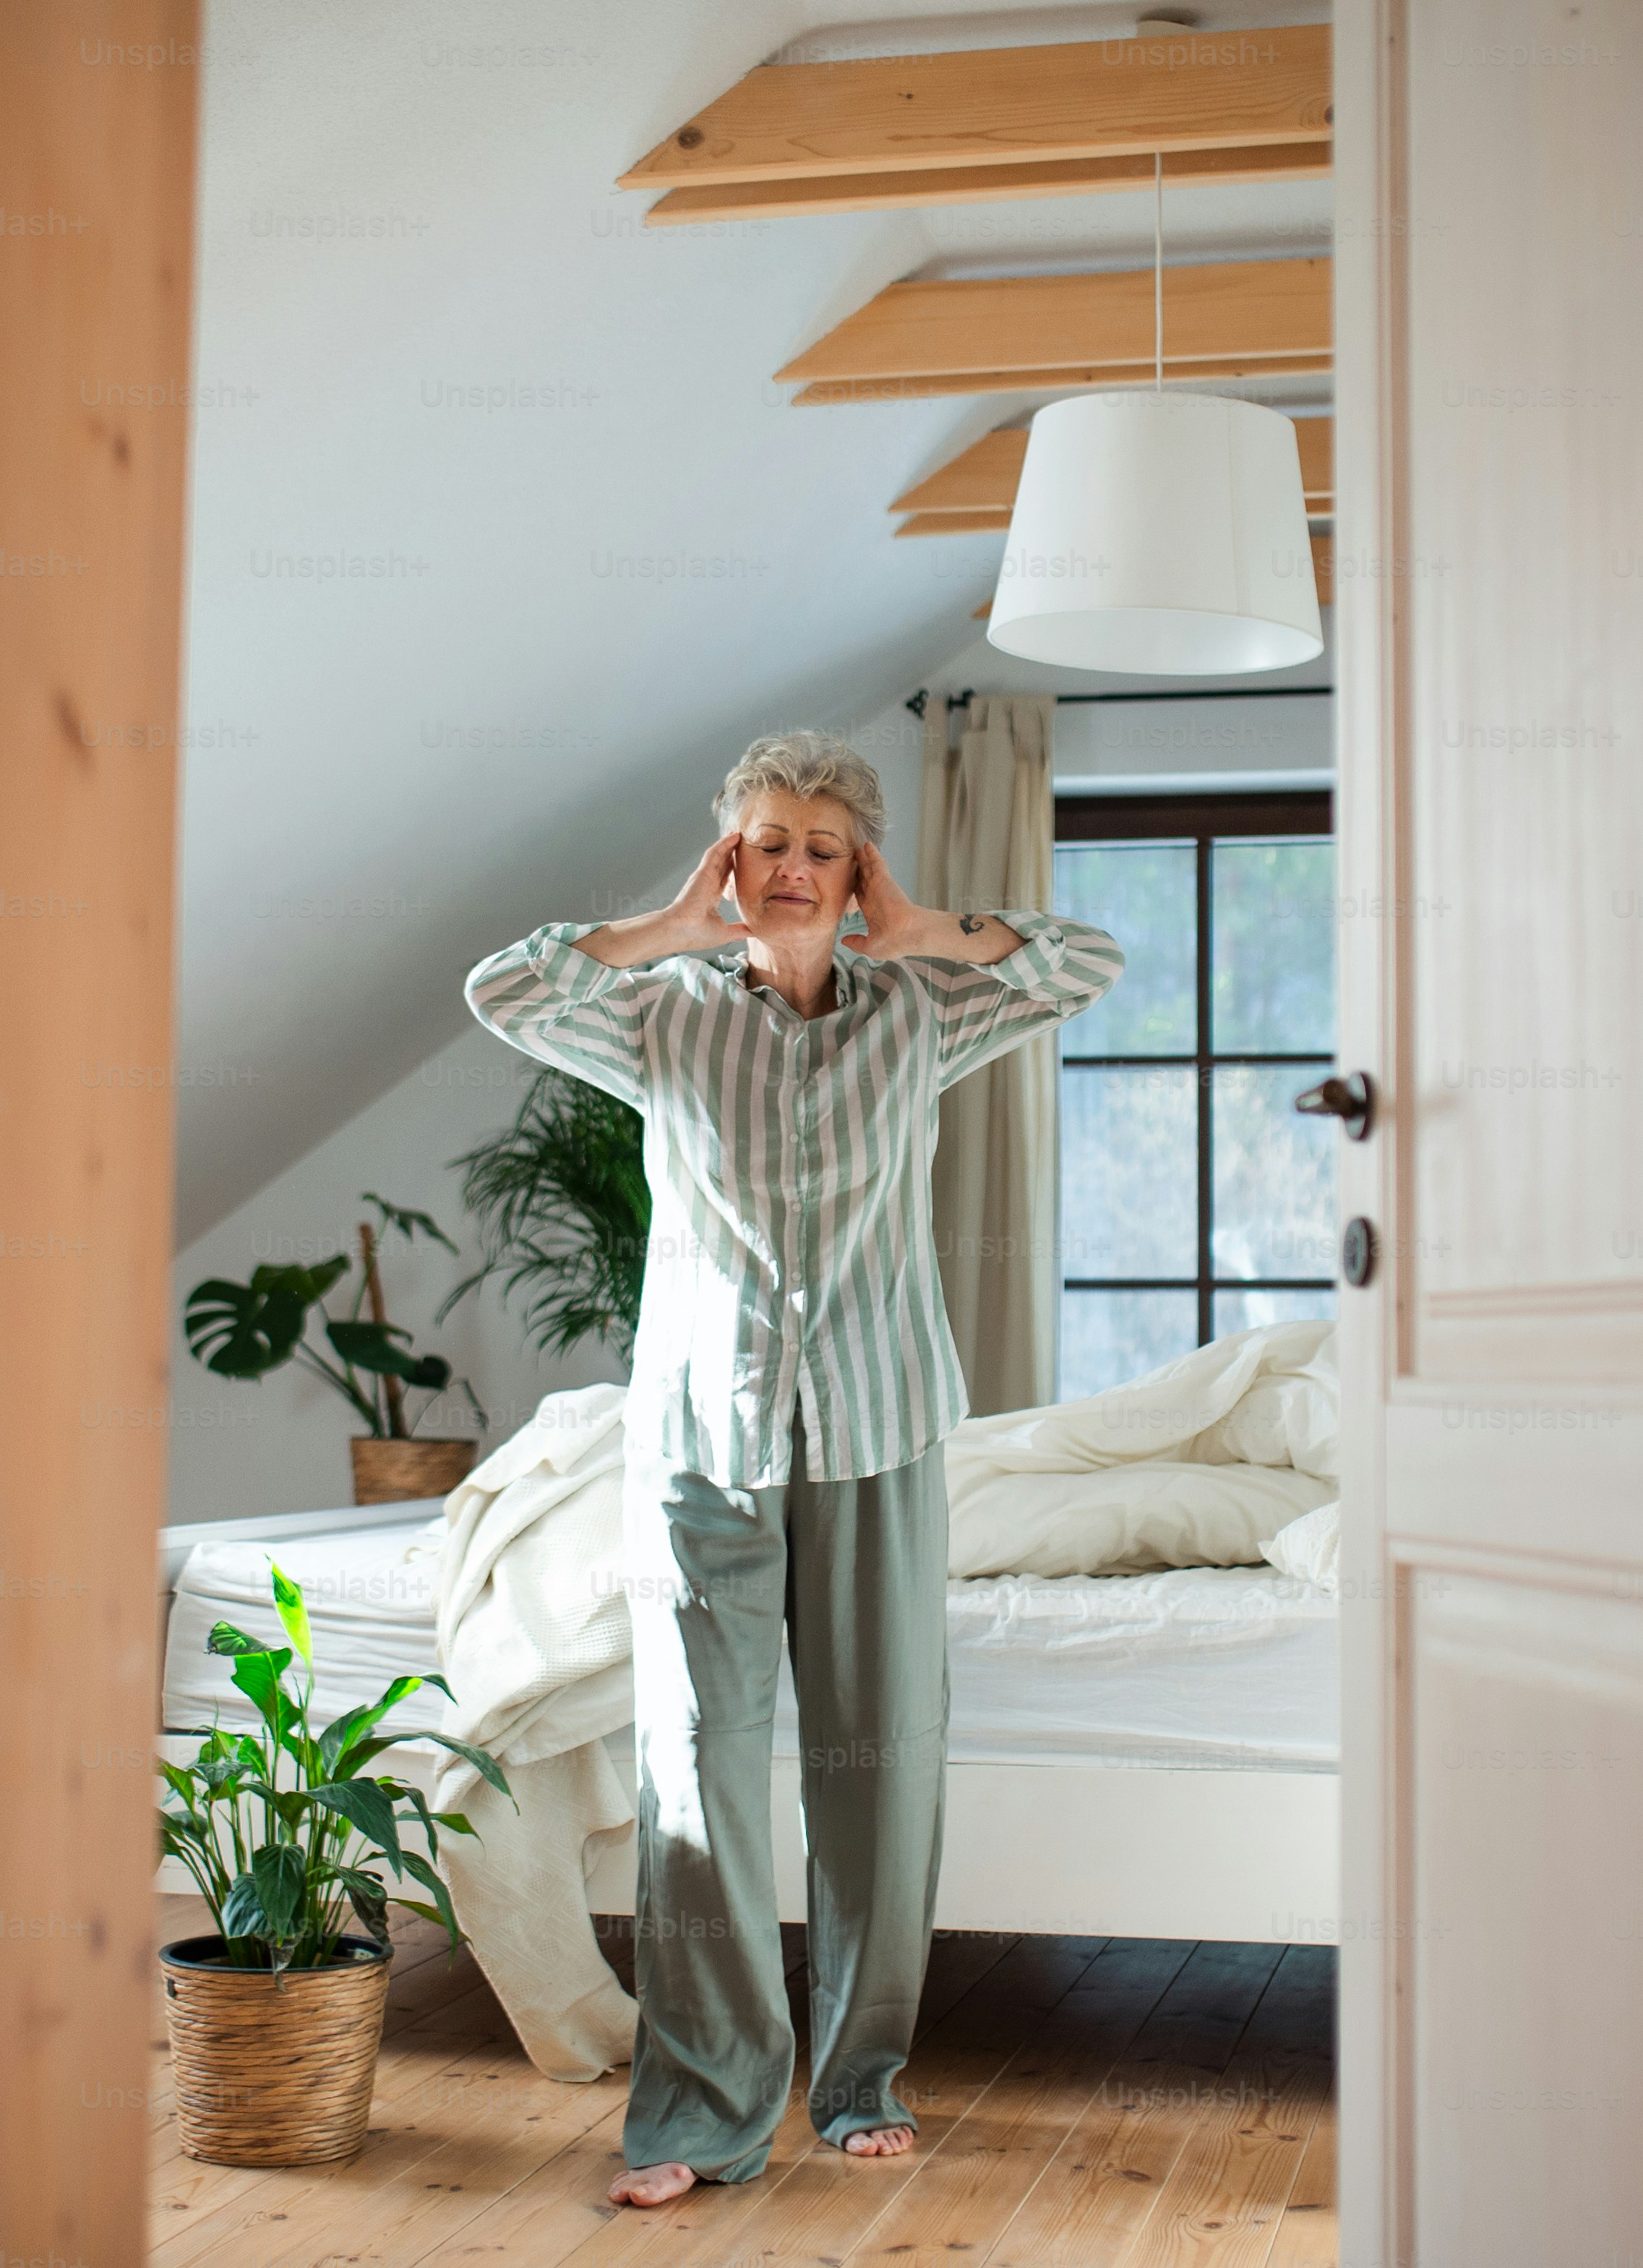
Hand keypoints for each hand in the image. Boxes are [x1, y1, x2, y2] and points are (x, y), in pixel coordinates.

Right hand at [574, 833, 748, 968]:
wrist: (680, 930)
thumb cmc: (695, 933)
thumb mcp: (724, 933)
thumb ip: (740, 930)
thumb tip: (754, 931)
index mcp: (709, 898)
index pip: (724, 880)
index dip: (733, 871)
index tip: (745, 865)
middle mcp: (706, 885)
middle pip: (722, 865)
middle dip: (732, 854)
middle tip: (746, 843)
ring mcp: (704, 877)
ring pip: (719, 856)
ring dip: (729, 845)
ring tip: (741, 834)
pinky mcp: (703, 872)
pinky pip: (715, 853)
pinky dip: (724, 843)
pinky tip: (734, 836)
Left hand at [849, 841, 942, 959]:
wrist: (908, 934)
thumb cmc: (895, 942)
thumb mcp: (870, 946)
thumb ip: (856, 942)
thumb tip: (844, 940)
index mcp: (873, 912)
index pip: (861, 896)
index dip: (854, 888)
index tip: (846, 881)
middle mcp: (876, 898)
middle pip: (864, 880)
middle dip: (858, 870)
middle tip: (850, 859)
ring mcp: (880, 888)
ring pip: (869, 870)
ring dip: (863, 859)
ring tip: (856, 848)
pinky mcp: (884, 880)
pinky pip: (876, 863)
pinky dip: (872, 854)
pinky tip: (866, 845)